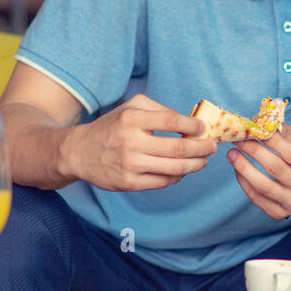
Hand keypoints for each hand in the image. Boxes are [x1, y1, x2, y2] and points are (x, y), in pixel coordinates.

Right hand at [63, 94, 216, 191]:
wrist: (78, 152)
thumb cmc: (111, 127)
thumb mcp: (130, 108)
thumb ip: (159, 110)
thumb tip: (188, 121)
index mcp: (131, 119)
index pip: (171, 121)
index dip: (193, 126)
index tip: (204, 128)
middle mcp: (130, 142)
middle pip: (178, 148)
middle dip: (202, 148)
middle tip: (212, 147)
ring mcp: (129, 165)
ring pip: (174, 168)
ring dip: (195, 165)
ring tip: (203, 160)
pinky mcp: (128, 183)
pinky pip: (163, 182)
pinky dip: (178, 176)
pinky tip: (184, 170)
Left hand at [225, 123, 290, 219]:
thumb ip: (285, 131)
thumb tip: (260, 123)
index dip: (273, 142)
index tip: (256, 129)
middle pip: (276, 169)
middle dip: (254, 151)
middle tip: (239, 139)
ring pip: (263, 186)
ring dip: (243, 167)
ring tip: (232, 154)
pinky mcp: (279, 213)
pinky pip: (256, 198)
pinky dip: (244, 182)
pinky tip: (238, 169)